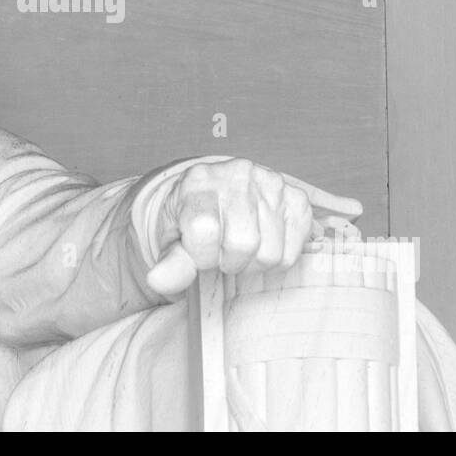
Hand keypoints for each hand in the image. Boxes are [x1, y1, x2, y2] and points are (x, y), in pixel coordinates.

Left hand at [143, 158, 362, 295]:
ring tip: (240, 245)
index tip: (197, 251)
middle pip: (243, 244)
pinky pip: (292, 252)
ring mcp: (272, 183)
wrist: (212, 197)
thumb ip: (170, 262)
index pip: (204, 231)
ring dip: (252, 262)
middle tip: (220, 251)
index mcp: (200, 180)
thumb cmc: (190, 220)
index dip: (201, 255)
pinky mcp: (297, 199)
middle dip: (228, 260)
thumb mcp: (172, 239)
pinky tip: (261, 242)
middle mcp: (239, 173)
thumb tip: (158, 281)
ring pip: (270, 253)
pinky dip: (275, 258)